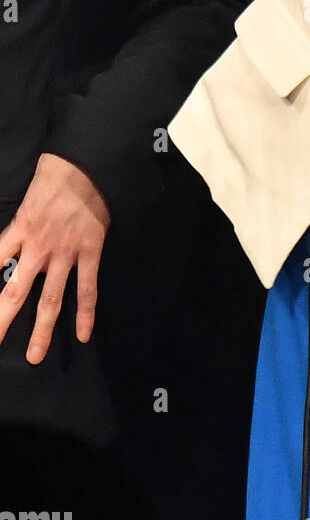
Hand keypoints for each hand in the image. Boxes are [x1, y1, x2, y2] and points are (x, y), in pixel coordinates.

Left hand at [0, 153, 109, 363]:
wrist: (89, 163)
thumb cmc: (56, 173)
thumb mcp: (27, 196)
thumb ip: (20, 223)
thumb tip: (11, 243)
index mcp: (19, 230)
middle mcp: (38, 247)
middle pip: (14, 292)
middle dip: (1, 321)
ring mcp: (65, 252)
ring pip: (50, 298)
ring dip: (43, 329)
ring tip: (35, 356)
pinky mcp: (90, 251)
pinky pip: (87, 288)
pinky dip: (86, 312)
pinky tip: (85, 334)